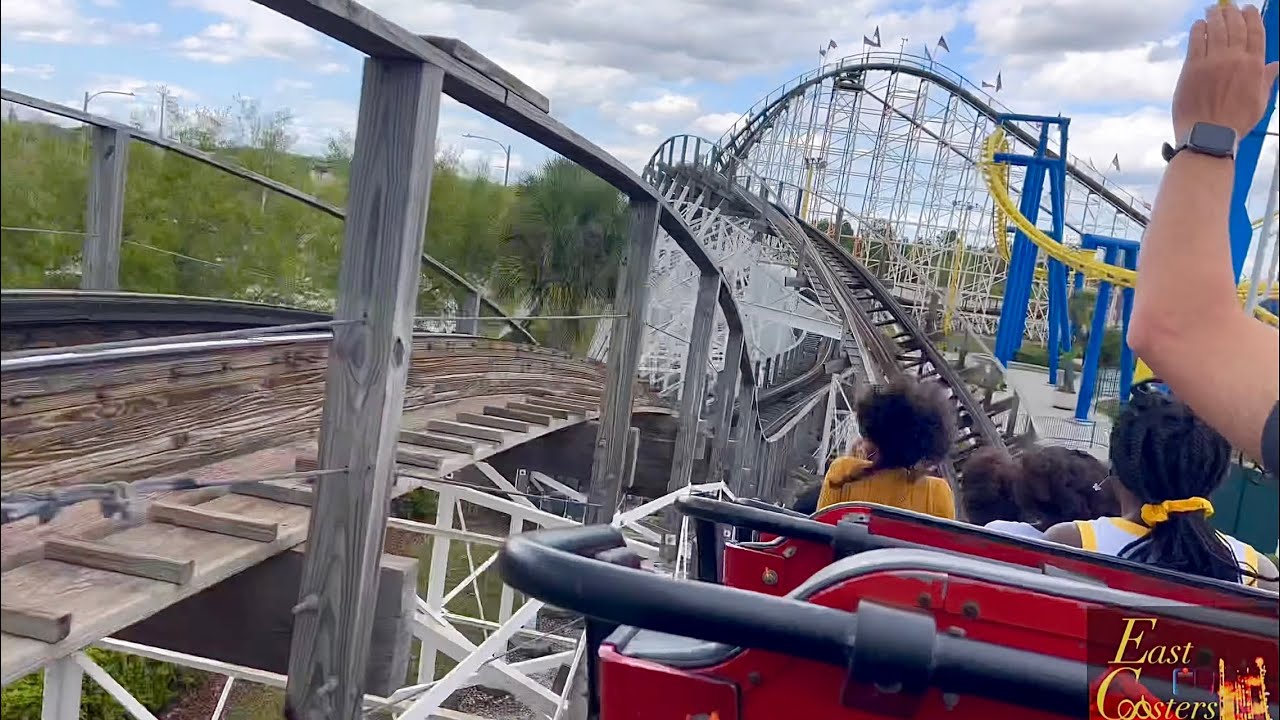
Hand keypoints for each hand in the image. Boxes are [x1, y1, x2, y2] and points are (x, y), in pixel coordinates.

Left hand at [1172, 3, 1278, 141]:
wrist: (1208, 135)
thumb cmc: (1235, 122)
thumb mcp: (1260, 100)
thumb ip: (1267, 79)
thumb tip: (1276, 65)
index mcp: (1254, 65)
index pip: (1255, 32)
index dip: (1251, 17)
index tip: (1249, 9)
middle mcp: (1234, 59)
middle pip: (1234, 27)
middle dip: (1231, 12)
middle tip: (1228, 6)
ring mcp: (1212, 62)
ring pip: (1215, 30)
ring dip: (1214, 17)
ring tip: (1213, 10)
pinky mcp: (1192, 68)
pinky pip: (1196, 42)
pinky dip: (1198, 30)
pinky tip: (1198, 25)